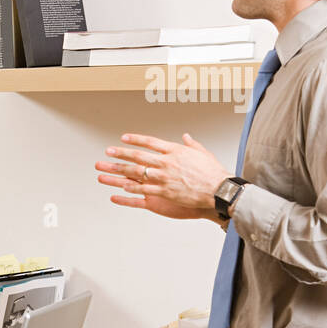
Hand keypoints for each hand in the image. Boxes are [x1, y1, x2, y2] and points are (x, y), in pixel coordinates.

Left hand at [95, 133, 228, 220]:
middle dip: (121, 153)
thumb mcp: (202, 153)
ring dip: (120, 170)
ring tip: (107, 168)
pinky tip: (122, 186)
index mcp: (175, 151)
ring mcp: (164, 177)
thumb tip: (185, 136)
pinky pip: (144, 189)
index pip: (150, 142)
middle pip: (139, 156)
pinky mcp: (165, 191)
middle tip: (108, 151)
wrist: (219, 189)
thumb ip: (191, 144)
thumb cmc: (213, 172)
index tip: (123, 138)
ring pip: (137, 172)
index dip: (135, 139)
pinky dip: (132, 188)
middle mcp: (167, 162)